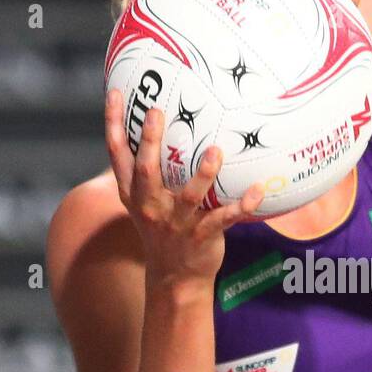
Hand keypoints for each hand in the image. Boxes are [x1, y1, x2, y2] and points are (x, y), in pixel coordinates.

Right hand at [106, 87, 264, 285]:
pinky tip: (258, 191)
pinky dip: (241, 206)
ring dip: (202, 174)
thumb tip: (156, 128)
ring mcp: (176, 223)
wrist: (174, 279)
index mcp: (134, 195)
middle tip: (157, 112)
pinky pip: (223, 219)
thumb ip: (145, 172)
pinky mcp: (201, 237)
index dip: (113, 125)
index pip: (117, 155)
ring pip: (188, 196)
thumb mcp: (143, 204)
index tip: (115, 93)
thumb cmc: (163, 230)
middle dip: (150, 142)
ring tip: (215, 151)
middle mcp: (151, 207)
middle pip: (147, 171)